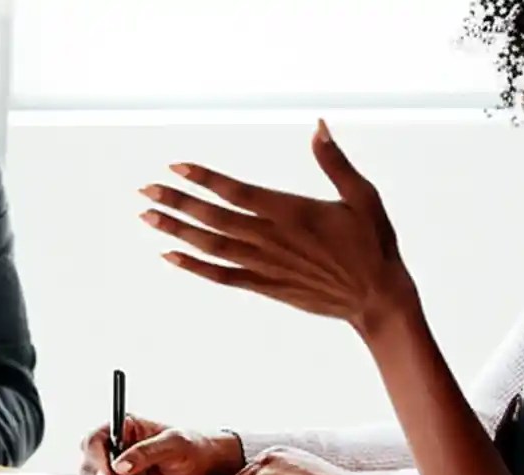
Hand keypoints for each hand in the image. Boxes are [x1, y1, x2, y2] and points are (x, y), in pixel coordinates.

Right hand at [79, 416, 243, 474]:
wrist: (214, 474)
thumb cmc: (197, 449)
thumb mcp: (175, 444)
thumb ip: (146, 452)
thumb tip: (119, 465)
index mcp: (125, 429)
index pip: (96, 440)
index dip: (95, 457)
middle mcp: (118, 450)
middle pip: (91, 465)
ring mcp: (123, 474)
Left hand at [140, 119, 418, 337]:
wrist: (377, 298)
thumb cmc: (372, 245)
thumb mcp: (362, 196)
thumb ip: (334, 162)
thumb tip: (319, 127)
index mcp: (292, 212)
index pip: (237, 191)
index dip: (203, 179)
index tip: (176, 167)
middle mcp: (272, 238)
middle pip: (214, 217)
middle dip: (177, 202)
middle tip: (146, 189)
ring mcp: (266, 264)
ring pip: (211, 245)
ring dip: (177, 230)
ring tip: (147, 217)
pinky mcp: (265, 285)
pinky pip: (222, 275)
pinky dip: (194, 266)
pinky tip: (171, 256)